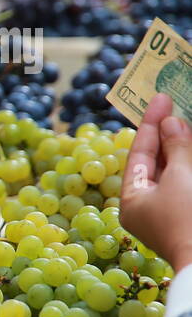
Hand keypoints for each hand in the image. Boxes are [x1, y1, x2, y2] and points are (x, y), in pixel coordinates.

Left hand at [121, 93, 191, 271]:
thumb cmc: (187, 218)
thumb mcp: (179, 178)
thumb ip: (175, 149)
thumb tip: (170, 123)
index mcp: (131, 200)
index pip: (138, 154)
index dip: (150, 124)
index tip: (160, 98)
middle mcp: (145, 208)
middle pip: (153, 162)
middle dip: (166, 134)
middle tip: (174, 105)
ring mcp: (166, 214)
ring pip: (171, 172)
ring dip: (179, 147)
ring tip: (184, 119)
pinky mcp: (184, 216)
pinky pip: (183, 181)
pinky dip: (186, 164)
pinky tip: (189, 146)